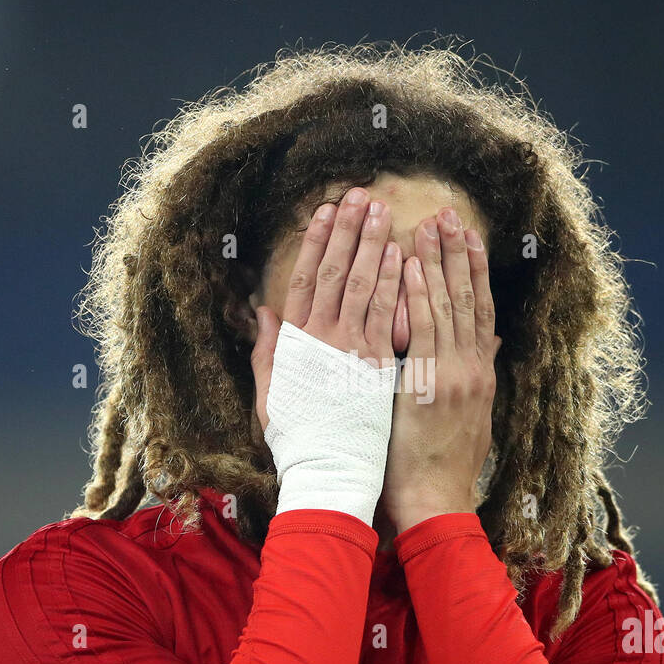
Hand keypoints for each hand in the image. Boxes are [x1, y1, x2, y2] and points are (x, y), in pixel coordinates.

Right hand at [251, 189, 402, 429]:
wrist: (326, 468)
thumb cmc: (299, 435)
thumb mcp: (270, 392)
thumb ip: (269, 349)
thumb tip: (265, 311)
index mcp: (295, 341)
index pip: (304, 278)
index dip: (315, 242)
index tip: (325, 211)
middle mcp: (321, 337)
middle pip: (333, 272)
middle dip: (347, 230)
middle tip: (359, 195)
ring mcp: (350, 348)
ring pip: (361, 285)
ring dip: (372, 244)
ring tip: (381, 211)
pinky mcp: (376, 362)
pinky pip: (385, 314)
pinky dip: (391, 282)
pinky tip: (399, 254)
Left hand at [381, 208, 500, 533]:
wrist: (437, 503)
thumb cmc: (442, 468)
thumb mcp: (473, 419)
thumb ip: (478, 378)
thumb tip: (488, 345)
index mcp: (480, 375)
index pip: (481, 311)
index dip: (476, 271)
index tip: (469, 236)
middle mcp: (473, 368)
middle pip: (470, 298)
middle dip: (459, 252)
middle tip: (449, 213)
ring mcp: (455, 374)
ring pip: (449, 305)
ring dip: (438, 261)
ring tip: (431, 223)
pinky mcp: (430, 383)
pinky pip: (423, 329)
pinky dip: (417, 294)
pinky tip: (408, 264)